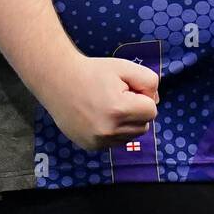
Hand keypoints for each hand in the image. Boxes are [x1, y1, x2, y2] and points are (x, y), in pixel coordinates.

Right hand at [38, 53, 159, 150]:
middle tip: (117, 96)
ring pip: (131, 136)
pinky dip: (114, 131)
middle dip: (136, 111)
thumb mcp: (125, 67)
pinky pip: (116, 142)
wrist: (58, 80)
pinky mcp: (91, 147)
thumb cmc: (93, 71)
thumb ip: (149, 81)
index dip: (142, 96)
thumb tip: (155, 101)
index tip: (126, 88)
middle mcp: (109, 131)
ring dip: (127, 122)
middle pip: (144, 126)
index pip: (151, 110)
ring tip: (108, 106)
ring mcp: (99, 142)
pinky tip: (100, 116)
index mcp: (119, 110)